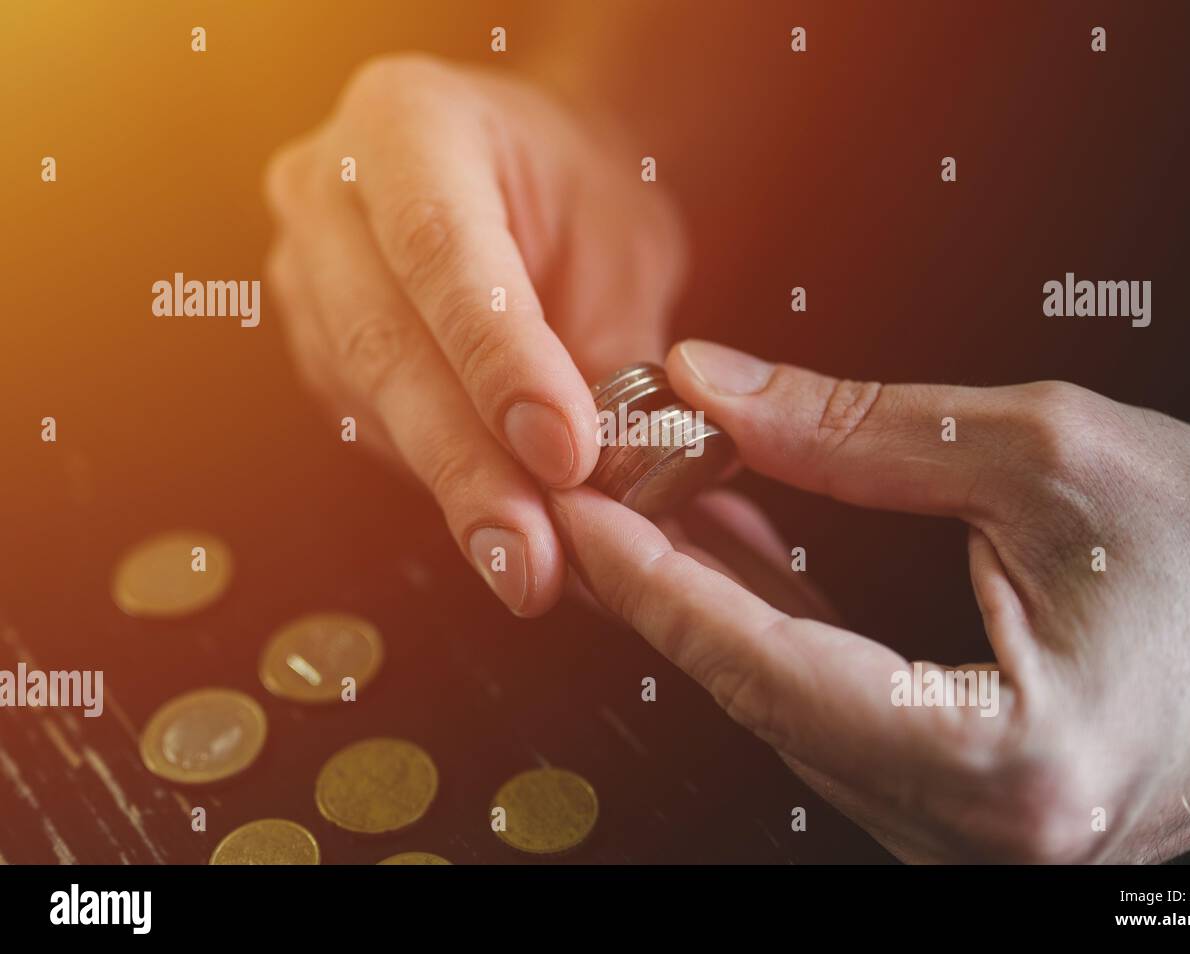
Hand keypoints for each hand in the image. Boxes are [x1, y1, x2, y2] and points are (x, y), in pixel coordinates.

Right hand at [263, 55, 686, 614]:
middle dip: (467, 464)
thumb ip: (613, 355)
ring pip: (367, 398)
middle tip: (530, 559)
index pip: (440, 249)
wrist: (530, 175)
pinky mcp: (314, 340)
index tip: (566, 455)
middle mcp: (328, 189)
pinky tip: (493, 524)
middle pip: (384, 342)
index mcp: (408, 120)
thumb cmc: (583, 194)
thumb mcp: (623, 247)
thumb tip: (614, 487)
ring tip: (526, 563)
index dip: (501, 362)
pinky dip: (434, 480)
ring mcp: (304, 268)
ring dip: (451, 491)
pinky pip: (365, 424)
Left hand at [549, 340, 1189, 862]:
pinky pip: (831, 713)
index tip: (585, 510)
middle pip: (760, 693)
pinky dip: (776, 630)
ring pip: (787, 706)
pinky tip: (742, 554)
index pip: (766, 665)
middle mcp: (975, 828)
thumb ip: (863, 430)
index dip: (657, 579)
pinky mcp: (963, 805)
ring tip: (661, 498)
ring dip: (716, 601)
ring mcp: (964, 830)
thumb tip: (730, 391)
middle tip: (604, 488)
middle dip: (667, 581)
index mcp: (1003, 760)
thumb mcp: (1050, 458)